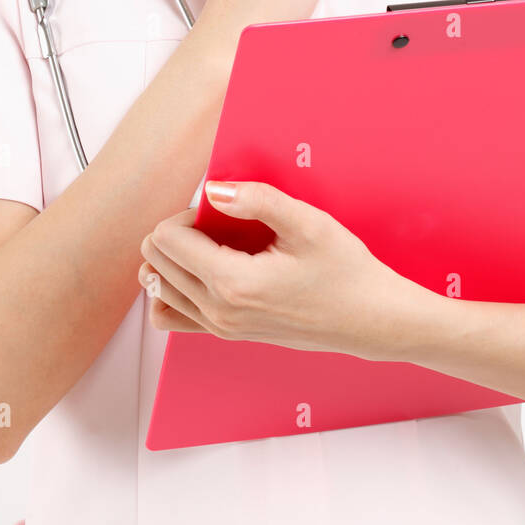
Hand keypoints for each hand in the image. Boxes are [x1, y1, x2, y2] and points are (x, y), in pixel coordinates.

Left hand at [138, 180, 404, 359]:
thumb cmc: (345, 271)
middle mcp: (218, 312)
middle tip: (219, 223)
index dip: (186, 213)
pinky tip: (203, 271)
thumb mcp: (308, 223)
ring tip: (213, 244)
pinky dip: (173, 288)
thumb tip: (212, 190)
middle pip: (154, 262)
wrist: (370, 319)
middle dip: (177, 231)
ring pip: (158, 288)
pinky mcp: (227, 334)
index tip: (220, 210)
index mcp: (232, 283)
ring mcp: (220, 329)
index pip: (166, 241)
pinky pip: (171, 316)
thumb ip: (257, 200)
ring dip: (174, 258)